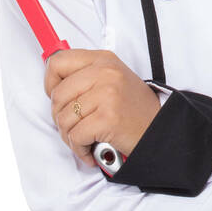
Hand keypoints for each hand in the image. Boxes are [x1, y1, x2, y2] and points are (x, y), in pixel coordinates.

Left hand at [44, 48, 162, 167]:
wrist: (160, 130)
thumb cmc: (134, 110)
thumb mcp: (112, 79)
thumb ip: (85, 76)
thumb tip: (53, 84)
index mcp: (103, 60)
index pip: (58, 62)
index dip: (51, 83)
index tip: (56, 97)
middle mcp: (105, 72)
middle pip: (58, 95)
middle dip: (60, 117)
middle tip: (73, 126)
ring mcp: (107, 94)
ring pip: (64, 118)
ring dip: (69, 136)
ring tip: (84, 140)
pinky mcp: (107, 118)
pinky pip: (75, 136)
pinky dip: (79, 149)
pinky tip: (90, 150)